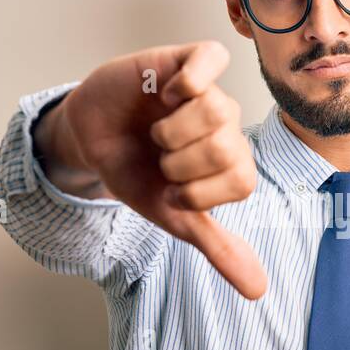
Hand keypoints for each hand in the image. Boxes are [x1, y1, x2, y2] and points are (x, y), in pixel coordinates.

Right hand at [53, 40, 266, 299]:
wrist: (91, 139)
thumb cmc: (136, 174)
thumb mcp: (173, 217)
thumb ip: (217, 247)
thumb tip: (259, 291)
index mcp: (232, 163)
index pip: (241, 181)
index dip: (199, 193)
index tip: (173, 192)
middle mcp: (227, 127)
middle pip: (226, 147)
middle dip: (181, 163)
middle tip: (161, 159)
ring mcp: (209, 92)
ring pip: (216, 110)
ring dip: (174, 131)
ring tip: (157, 131)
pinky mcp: (186, 61)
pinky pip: (210, 58)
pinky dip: (191, 80)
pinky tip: (168, 93)